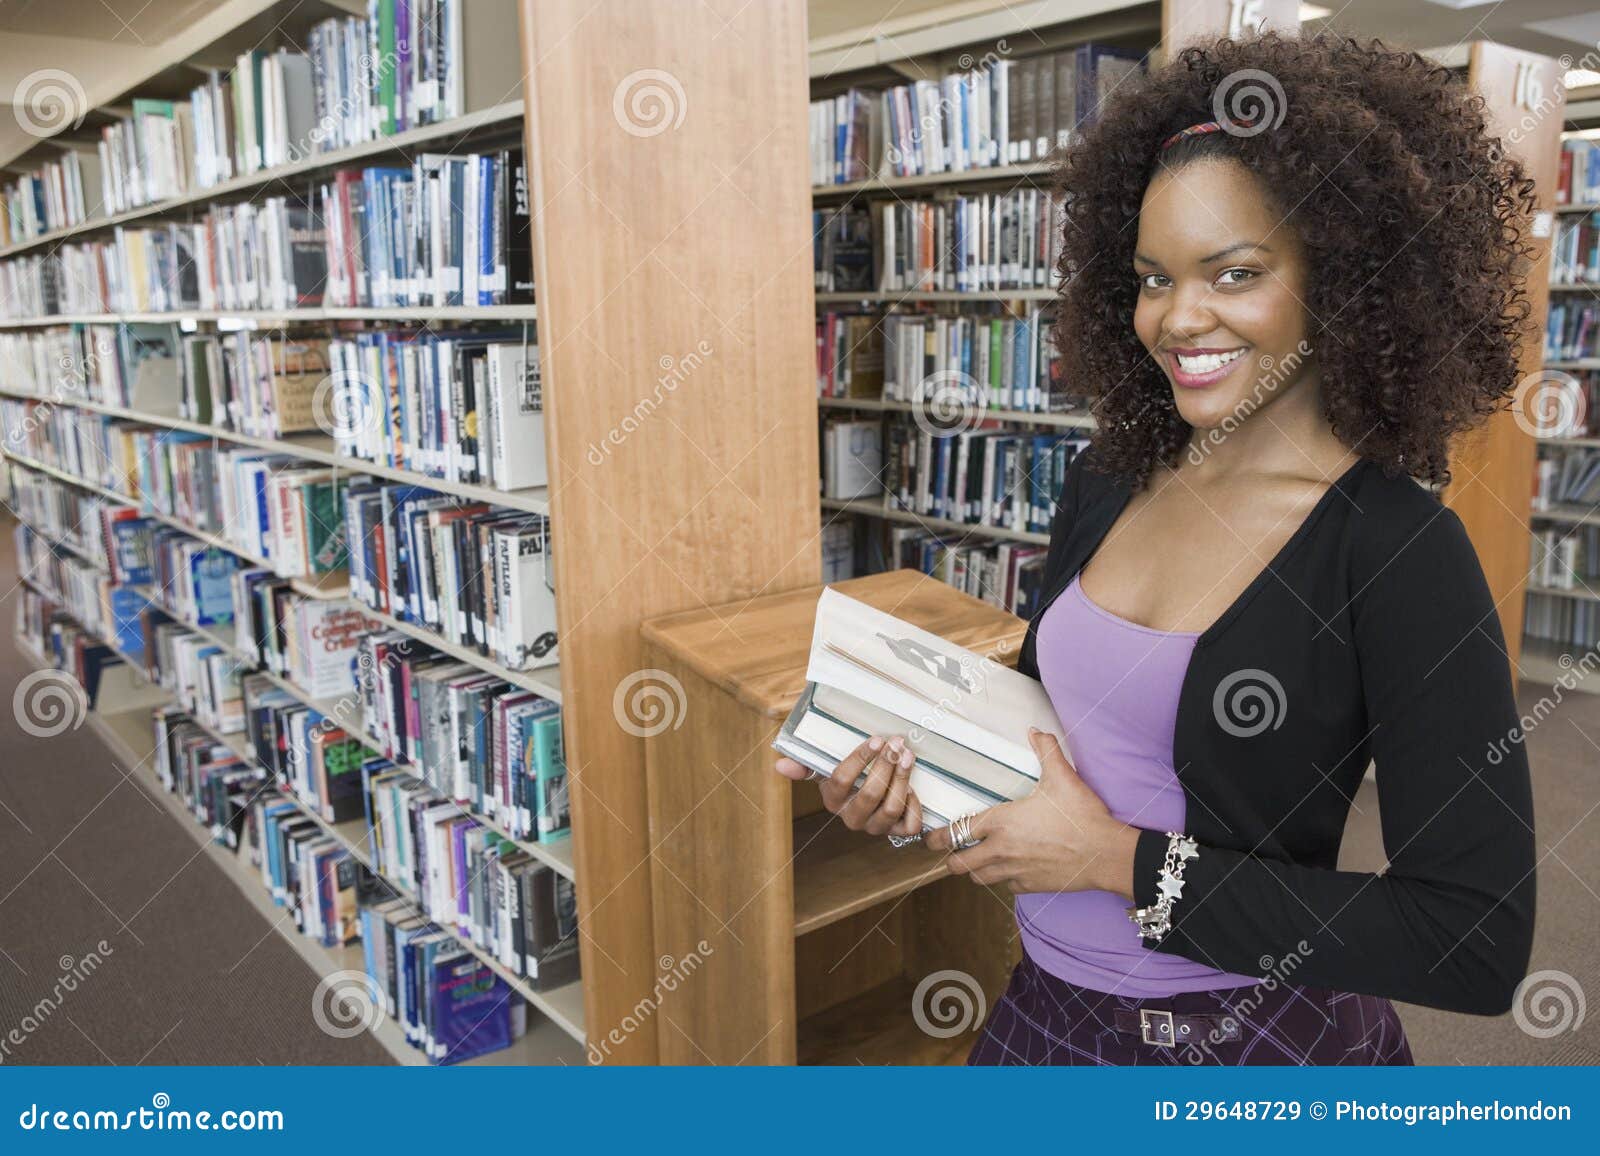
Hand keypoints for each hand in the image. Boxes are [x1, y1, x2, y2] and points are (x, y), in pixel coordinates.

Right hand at [774, 734, 922, 837]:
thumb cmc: (848, 777)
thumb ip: (804, 764)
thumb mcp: (824, 768)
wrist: (869, 798)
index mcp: (832, 800)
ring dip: (902, 780)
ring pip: (891, 808)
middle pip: (870, 794)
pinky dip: (914, 806)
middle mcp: (852, 818)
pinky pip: (910, 826)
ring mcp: (875, 827)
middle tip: (897, 744)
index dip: (860, 759)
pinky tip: (914, 787)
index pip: (842, 779)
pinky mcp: (897, 832)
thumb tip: (779, 764)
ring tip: (908, 757)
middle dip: (885, 766)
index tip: (876, 739)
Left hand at [923, 727, 1139, 896]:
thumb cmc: (1081, 816)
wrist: (1104, 853)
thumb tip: (1036, 731)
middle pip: (959, 864)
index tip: (930, 839)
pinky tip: (1010, 869)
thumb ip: (1046, 751)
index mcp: (1001, 822)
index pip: (957, 831)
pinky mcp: (1030, 886)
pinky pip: (1006, 886)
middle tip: (950, 854)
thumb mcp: (1063, 777)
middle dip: (951, 860)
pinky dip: (1003, 879)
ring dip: (975, 870)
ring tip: (978, 861)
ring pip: (980, 878)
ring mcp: (1015, 871)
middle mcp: (1001, 849)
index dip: (938, 837)